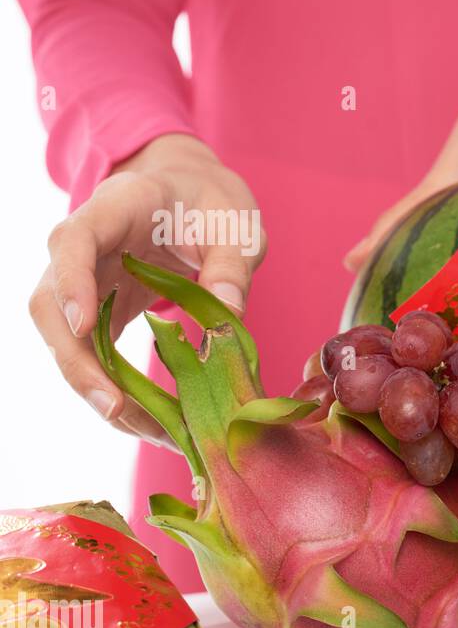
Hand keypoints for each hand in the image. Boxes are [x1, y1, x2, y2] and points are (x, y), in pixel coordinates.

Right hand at [29, 133, 264, 444]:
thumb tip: (230, 313)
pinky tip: (154, 423)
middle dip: (78, 362)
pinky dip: (119, 391)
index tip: (87, 326)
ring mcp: (83, 283)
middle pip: (52, 306)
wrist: (192, 196)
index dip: (72, 283)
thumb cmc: (210, 202)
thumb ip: (232, 264)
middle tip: (117, 409)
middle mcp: (82, 248)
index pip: (73, 242)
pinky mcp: (98, 312)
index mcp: (113, 208)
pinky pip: (94, 355)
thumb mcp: (235, 223)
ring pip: (66, 340)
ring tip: (151, 431)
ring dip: (98, 390)